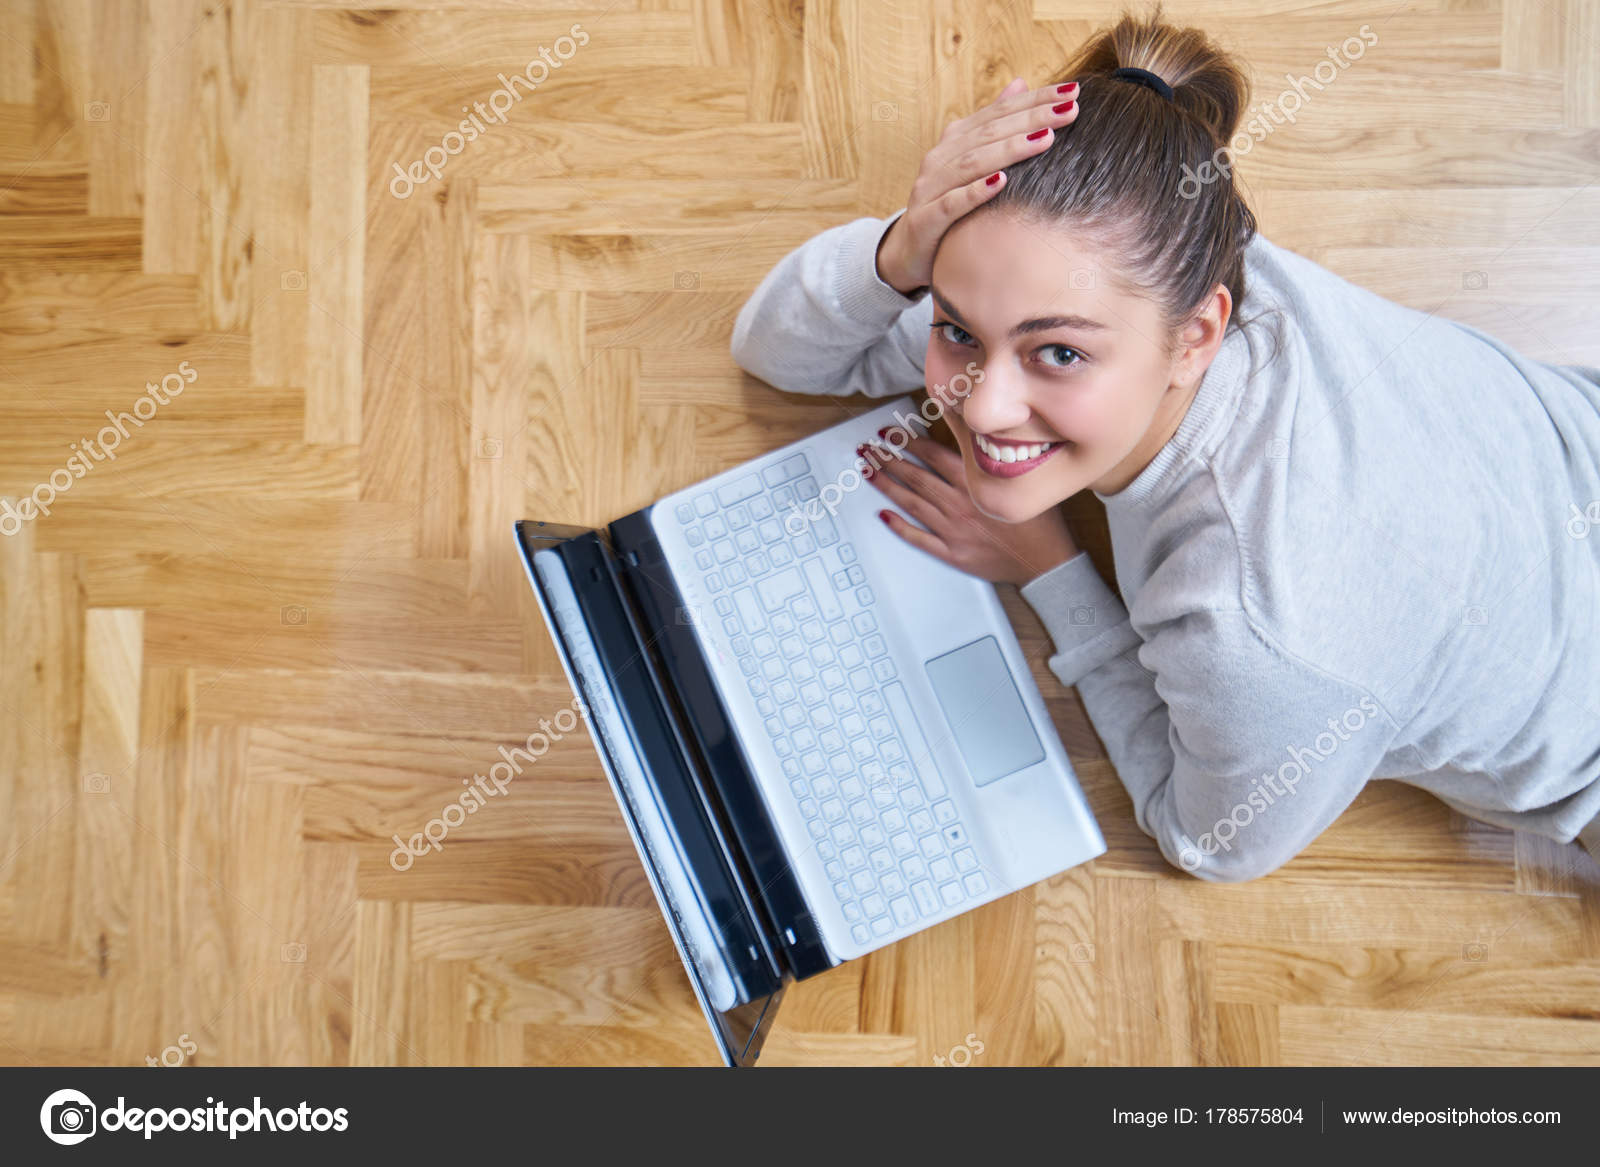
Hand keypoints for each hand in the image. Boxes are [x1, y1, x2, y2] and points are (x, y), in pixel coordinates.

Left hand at [859, 429, 1079, 586]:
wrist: (1046, 560)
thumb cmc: (1037, 518)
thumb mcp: (1020, 475)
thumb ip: (993, 451)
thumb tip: (976, 424)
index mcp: (975, 481)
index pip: (932, 454)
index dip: (907, 442)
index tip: (889, 433)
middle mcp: (960, 502)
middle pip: (916, 476)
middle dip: (887, 460)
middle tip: (866, 449)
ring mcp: (953, 530)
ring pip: (912, 503)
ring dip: (887, 486)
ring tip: (867, 472)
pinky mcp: (953, 553)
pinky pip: (919, 539)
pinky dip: (899, 527)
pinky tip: (883, 516)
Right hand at [874, 76, 1079, 295]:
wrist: (911, 250)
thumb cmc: (949, 204)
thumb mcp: (971, 162)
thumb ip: (993, 124)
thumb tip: (1020, 83)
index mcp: (955, 140)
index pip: (999, 112)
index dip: (1034, 100)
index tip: (1072, 91)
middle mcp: (941, 158)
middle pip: (989, 132)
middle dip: (1031, 119)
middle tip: (1068, 111)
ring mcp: (930, 188)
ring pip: (972, 163)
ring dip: (1010, 150)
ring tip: (1045, 139)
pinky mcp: (925, 220)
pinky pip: (952, 203)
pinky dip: (975, 192)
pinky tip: (1002, 182)